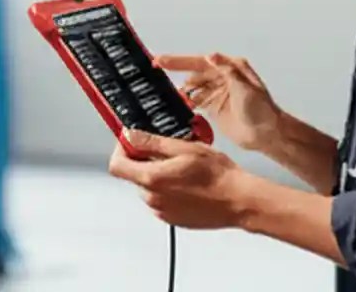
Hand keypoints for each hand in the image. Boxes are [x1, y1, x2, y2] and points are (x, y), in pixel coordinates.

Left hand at [108, 129, 252, 229]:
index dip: (121, 149)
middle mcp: (153, 198)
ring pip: (148, 187)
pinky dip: (168, 189)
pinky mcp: (172, 219)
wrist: (238, 200)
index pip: (117, 165)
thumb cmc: (217, 175)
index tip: (131, 140)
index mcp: (152, 179)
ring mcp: (162, 211)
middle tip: (166, 149)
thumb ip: (153, 142)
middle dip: (144, 160)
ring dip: (158, 175)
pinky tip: (188, 182)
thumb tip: (131, 136)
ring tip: (182, 166)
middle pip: (133, 175)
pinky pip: (161, 200)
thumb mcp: (185, 147)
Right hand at [154, 52, 281, 151]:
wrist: (266, 134)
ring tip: (168, 92)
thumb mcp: (245, 87)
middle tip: (156, 67)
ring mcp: (217, 92)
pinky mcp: (214, 106)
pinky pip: (196, 100)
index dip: (180, 60)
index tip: (162, 60)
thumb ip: (226, 71)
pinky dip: (187, 101)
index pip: (201, 61)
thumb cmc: (262, 109)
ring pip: (193, 87)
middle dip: (176, 70)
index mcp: (231, 68)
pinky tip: (178, 103)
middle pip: (194, 72)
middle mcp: (222, 77)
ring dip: (182, 89)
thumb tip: (211, 56)